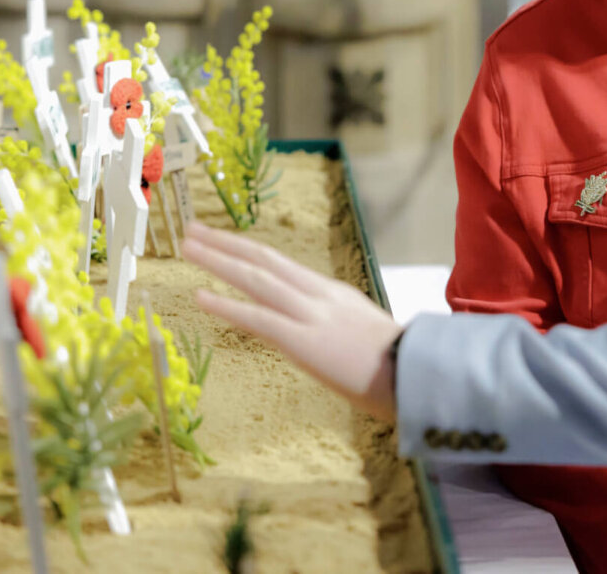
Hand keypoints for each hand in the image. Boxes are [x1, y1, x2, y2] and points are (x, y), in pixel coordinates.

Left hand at [182, 223, 402, 420]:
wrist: (419, 377)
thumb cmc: (400, 366)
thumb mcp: (364, 334)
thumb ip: (338, 326)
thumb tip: (320, 331)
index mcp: (333, 293)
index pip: (281, 263)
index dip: (248, 249)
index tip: (221, 239)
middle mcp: (319, 295)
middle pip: (264, 260)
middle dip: (225, 243)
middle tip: (192, 230)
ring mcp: (311, 316)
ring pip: (255, 279)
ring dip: (217, 261)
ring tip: (187, 249)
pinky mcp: (304, 342)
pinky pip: (257, 318)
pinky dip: (226, 305)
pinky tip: (200, 297)